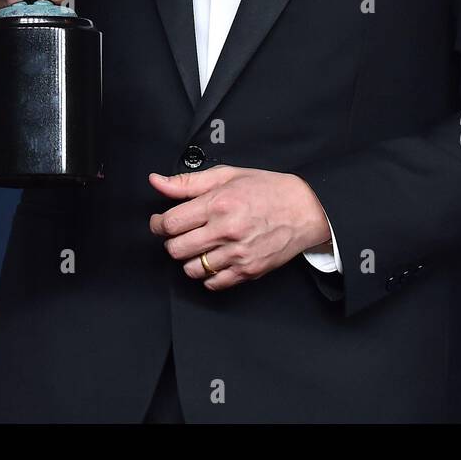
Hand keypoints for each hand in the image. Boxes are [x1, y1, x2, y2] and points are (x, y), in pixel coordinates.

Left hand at [147, 166, 331, 290]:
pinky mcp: (248, 271)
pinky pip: (213, 284)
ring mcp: (237, 254)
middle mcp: (225, 230)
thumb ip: (187, 182)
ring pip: (191, 269)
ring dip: (188, 260)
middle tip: (179, 234)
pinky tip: (214, 260)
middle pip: (176, 249)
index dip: (158, 224)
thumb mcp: (227, 175)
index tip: (160, 222)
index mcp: (218, 203)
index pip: (170, 223)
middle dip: (172, 242)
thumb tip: (156, 182)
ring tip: (198, 247)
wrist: (304, 209)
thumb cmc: (266, 189)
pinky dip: (208, 275)